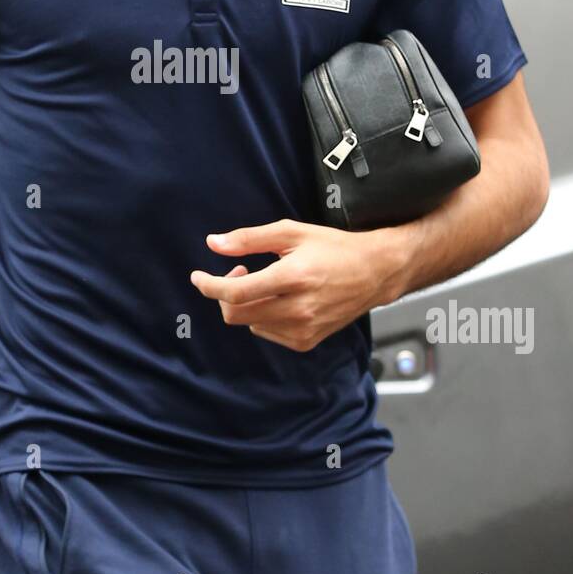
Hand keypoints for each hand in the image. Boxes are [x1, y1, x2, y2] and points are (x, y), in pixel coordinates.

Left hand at [189, 218, 394, 351]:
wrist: (375, 273)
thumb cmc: (333, 248)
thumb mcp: (291, 232)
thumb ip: (249, 238)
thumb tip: (213, 243)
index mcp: (293, 277)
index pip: (236, 293)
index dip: (209, 286)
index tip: (197, 277)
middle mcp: (298, 309)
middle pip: (236, 314)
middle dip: (225, 294)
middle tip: (239, 272)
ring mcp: (303, 329)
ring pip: (249, 323)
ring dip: (246, 303)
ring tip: (266, 282)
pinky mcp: (306, 341)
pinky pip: (267, 332)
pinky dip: (263, 315)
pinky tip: (281, 299)